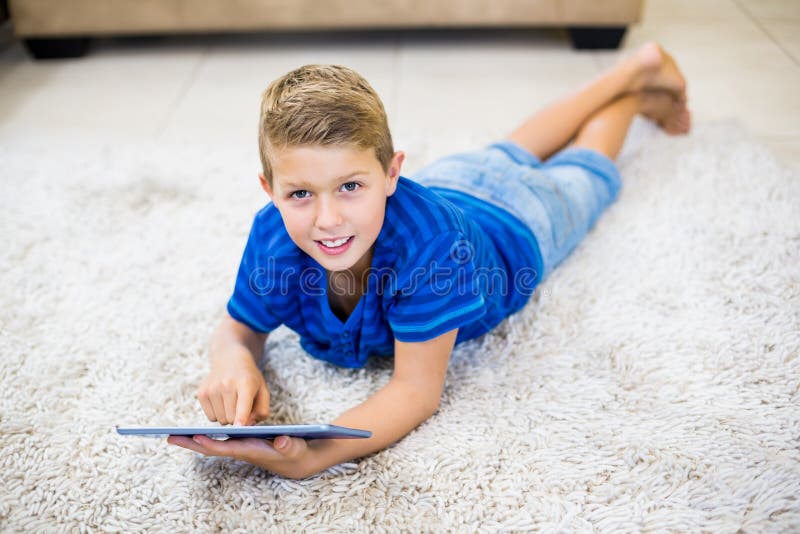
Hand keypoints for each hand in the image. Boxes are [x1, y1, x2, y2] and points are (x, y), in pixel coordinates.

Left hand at [166, 434, 317, 478]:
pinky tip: (195, 432)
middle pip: (212, 448)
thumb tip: (281, 440)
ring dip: (193, 440)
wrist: (297, 461)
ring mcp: (239, 447)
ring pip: (212, 444)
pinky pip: (218, 441)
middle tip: (170, 437)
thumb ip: (288, 444)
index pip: (226, 448)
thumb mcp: (295, 447)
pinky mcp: (241, 443)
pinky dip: (204, 437)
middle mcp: (241, 450)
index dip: (210, 443)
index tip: (194, 437)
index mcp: (251, 450)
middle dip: (191, 443)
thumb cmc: (296, 453)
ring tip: (175, 433)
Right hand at [196, 351, 269, 425]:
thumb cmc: (250, 379)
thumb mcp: (263, 391)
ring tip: (231, 402)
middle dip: (237, 419)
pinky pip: (210, 417)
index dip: (241, 418)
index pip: (243, 404)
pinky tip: (221, 402)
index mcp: (246, 383)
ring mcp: (212, 388)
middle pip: (231, 418)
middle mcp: (227, 384)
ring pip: (220, 420)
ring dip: (226, 417)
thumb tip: (247, 425)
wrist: (230, 359)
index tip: (238, 427)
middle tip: (240, 407)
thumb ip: (262, 411)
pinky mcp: (201, 393)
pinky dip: (217, 414)